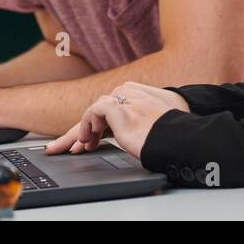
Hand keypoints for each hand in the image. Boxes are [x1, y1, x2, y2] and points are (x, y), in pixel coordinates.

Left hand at [44, 82, 188, 159]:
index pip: (111, 112)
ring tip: (74, 149)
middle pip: (100, 112)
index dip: (97, 128)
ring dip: (81, 132)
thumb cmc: (176, 135)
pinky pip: (94, 111)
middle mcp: (131, 94)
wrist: (181, 137)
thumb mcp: (160, 127)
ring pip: (93, 111)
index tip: (87, 143)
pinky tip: (87, 139)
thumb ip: (145, 125)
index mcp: (140, 98)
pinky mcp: (117, 107)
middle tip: (62, 146)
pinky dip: (87, 125)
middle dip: (80, 131)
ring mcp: (125, 99)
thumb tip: (138, 137)